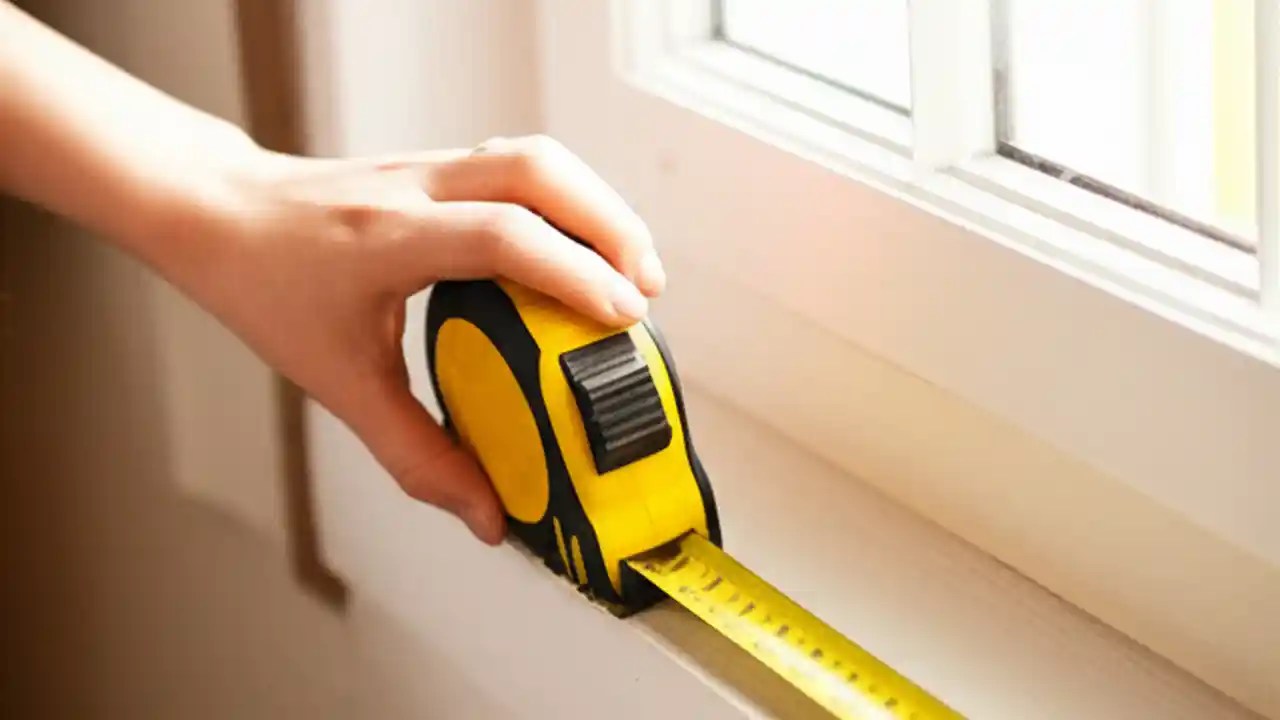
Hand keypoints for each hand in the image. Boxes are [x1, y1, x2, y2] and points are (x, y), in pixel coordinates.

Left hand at [159, 135, 663, 543]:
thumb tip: (487, 514)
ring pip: (535, 156)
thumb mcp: (338, 383)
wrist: (218, 213)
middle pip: (537, 171)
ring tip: (631, 265)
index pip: (503, 236)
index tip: (624, 318)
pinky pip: (520, 165)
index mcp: (388, 239)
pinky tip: (579, 244)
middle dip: (610, 225)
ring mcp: (428, 165)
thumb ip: (416, 454)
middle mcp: (415, 188)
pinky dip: (568, 200)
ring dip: (596, 206)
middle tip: (647, 289)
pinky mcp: (438, 165)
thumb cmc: (266, 288)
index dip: (575, 274)